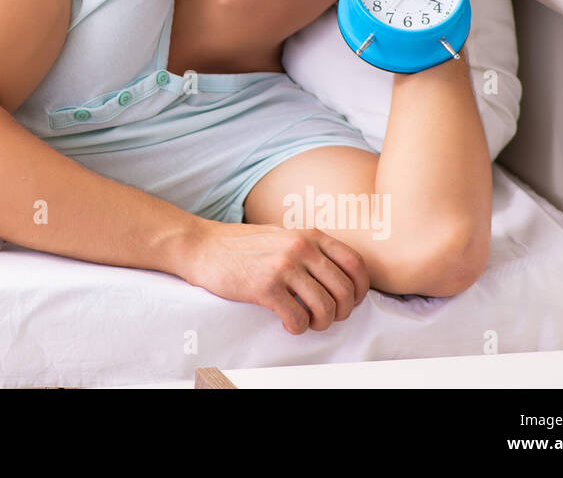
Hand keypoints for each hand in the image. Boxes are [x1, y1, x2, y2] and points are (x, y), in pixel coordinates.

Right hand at [178, 220, 369, 333]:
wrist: (202, 247)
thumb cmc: (242, 245)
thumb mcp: (283, 235)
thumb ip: (310, 247)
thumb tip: (341, 274)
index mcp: (309, 234)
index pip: (355, 264)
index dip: (360, 289)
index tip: (349, 301)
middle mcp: (301, 247)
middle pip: (345, 290)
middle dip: (342, 312)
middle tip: (326, 317)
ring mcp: (283, 266)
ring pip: (325, 308)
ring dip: (320, 323)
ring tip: (307, 321)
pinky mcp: (265, 287)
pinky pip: (298, 318)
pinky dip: (298, 327)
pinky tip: (287, 322)